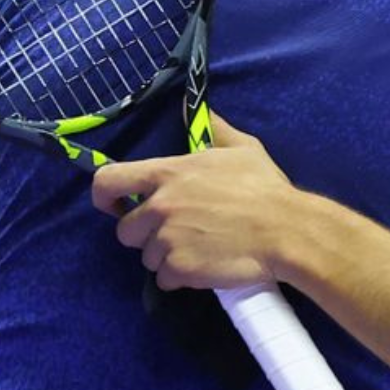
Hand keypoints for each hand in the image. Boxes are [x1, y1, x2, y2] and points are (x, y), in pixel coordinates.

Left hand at [92, 111, 302, 291]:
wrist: (285, 231)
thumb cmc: (264, 187)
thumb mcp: (242, 148)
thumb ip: (215, 129)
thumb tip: (200, 109)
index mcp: (167, 173)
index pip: (108, 181)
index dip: (104, 196)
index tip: (117, 206)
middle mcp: (159, 207)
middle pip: (125, 230)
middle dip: (145, 235)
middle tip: (176, 232)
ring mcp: (166, 240)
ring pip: (146, 257)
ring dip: (166, 257)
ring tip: (197, 249)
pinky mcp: (179, 269)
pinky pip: (164, 279)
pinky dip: (180, 277)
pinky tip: (203, 266)